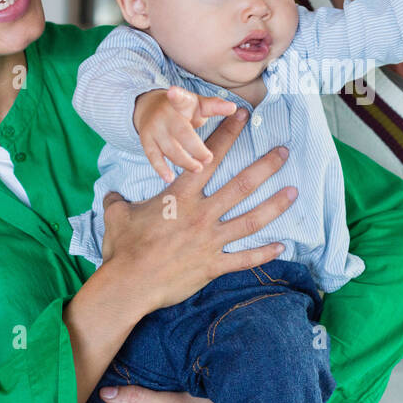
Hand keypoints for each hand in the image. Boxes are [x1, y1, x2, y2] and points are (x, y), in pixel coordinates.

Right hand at [95, 108, 297, 313]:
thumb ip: (117, 200)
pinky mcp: (213, 265)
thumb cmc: (123, 248)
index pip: (209, 158)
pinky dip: (263, 253)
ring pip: (250, 220)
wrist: (129, 284)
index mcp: (180, 196)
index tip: (244, 117)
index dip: (227, 134)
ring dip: (274, 205)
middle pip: (241, 185)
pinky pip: (244, 259)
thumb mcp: (116, 215)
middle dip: (265, 166)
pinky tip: (282, 246)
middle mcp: (201, 214)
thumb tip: (109, 193)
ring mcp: (210, 240)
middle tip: (284, 152)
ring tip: (294, 191)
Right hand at [134, 85, 238, 182]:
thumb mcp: (198, 105)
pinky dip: (160, 168)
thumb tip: (234, 108)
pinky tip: (169, 178)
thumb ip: (215, 107)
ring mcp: (154, 129)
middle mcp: (164, 114)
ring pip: (169, 148)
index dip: (176, 95)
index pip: (179, 98)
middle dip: (195, 148)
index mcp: (179, 103)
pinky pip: (152, 157)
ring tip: (198, 168)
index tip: (173, 91)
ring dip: (184, 161)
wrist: (149, 107)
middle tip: (208, 159)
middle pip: (180, 132)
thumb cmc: (183, 110)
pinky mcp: (146, 141)